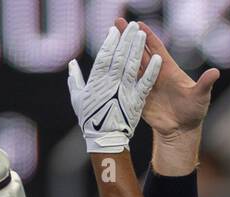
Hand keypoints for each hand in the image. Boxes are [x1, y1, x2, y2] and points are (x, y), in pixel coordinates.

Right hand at [68, 20, 160, 153]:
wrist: (104, 139)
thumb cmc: (89, 119)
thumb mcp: (77, 98)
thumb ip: (74, 79)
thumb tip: (71, 64)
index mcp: (96, 80)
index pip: (104, 56)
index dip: (110, 42)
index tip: (114, 30)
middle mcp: (110, 83)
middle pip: (119, 56)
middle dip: (125, 39)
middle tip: (130, 25)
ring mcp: (124, 91)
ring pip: (132, 66)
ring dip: (138, 49)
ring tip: (141, 34)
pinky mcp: (136, 101)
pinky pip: (146, 83)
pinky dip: (152, 71)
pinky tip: (158, 58)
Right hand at [123, 19, 219, 139]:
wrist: (181, 130)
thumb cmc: (194, 111)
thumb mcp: (200, 97)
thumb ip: (205, 84)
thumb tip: (216, 72)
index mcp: (168, 69)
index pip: (156, 48)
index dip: (148, 36)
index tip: (138, 23)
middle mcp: (155, 74)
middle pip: (140, 52)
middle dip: (129, 37)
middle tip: (118, 21)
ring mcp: (145, 84)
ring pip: (130, 64)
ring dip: (121, 52)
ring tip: (111, 37)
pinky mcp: (138, 96)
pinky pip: (126, 83)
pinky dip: (118, 74)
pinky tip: (108, 64)